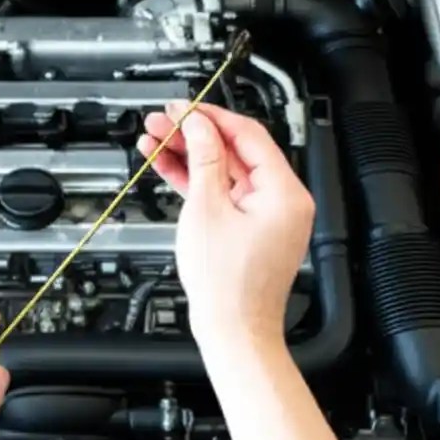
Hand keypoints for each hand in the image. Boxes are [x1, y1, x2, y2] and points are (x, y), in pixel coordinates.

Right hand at [137, 103, 314, 345]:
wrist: (232, 331)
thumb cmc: (228, 286)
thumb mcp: (207, 210)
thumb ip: (204, 160)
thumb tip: (200, 125)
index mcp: (284, 192)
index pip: (249, 135)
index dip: (211, 117)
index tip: (183, 108)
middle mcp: (283, 200)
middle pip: (235, 151)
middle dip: (194, 134)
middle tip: (163, 122)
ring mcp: (266, 215)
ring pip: (225, 171)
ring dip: (190, 155)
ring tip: (155, 140)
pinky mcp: (250, 228)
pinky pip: (223, 194)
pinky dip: (197, 182)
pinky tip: (168, 166)